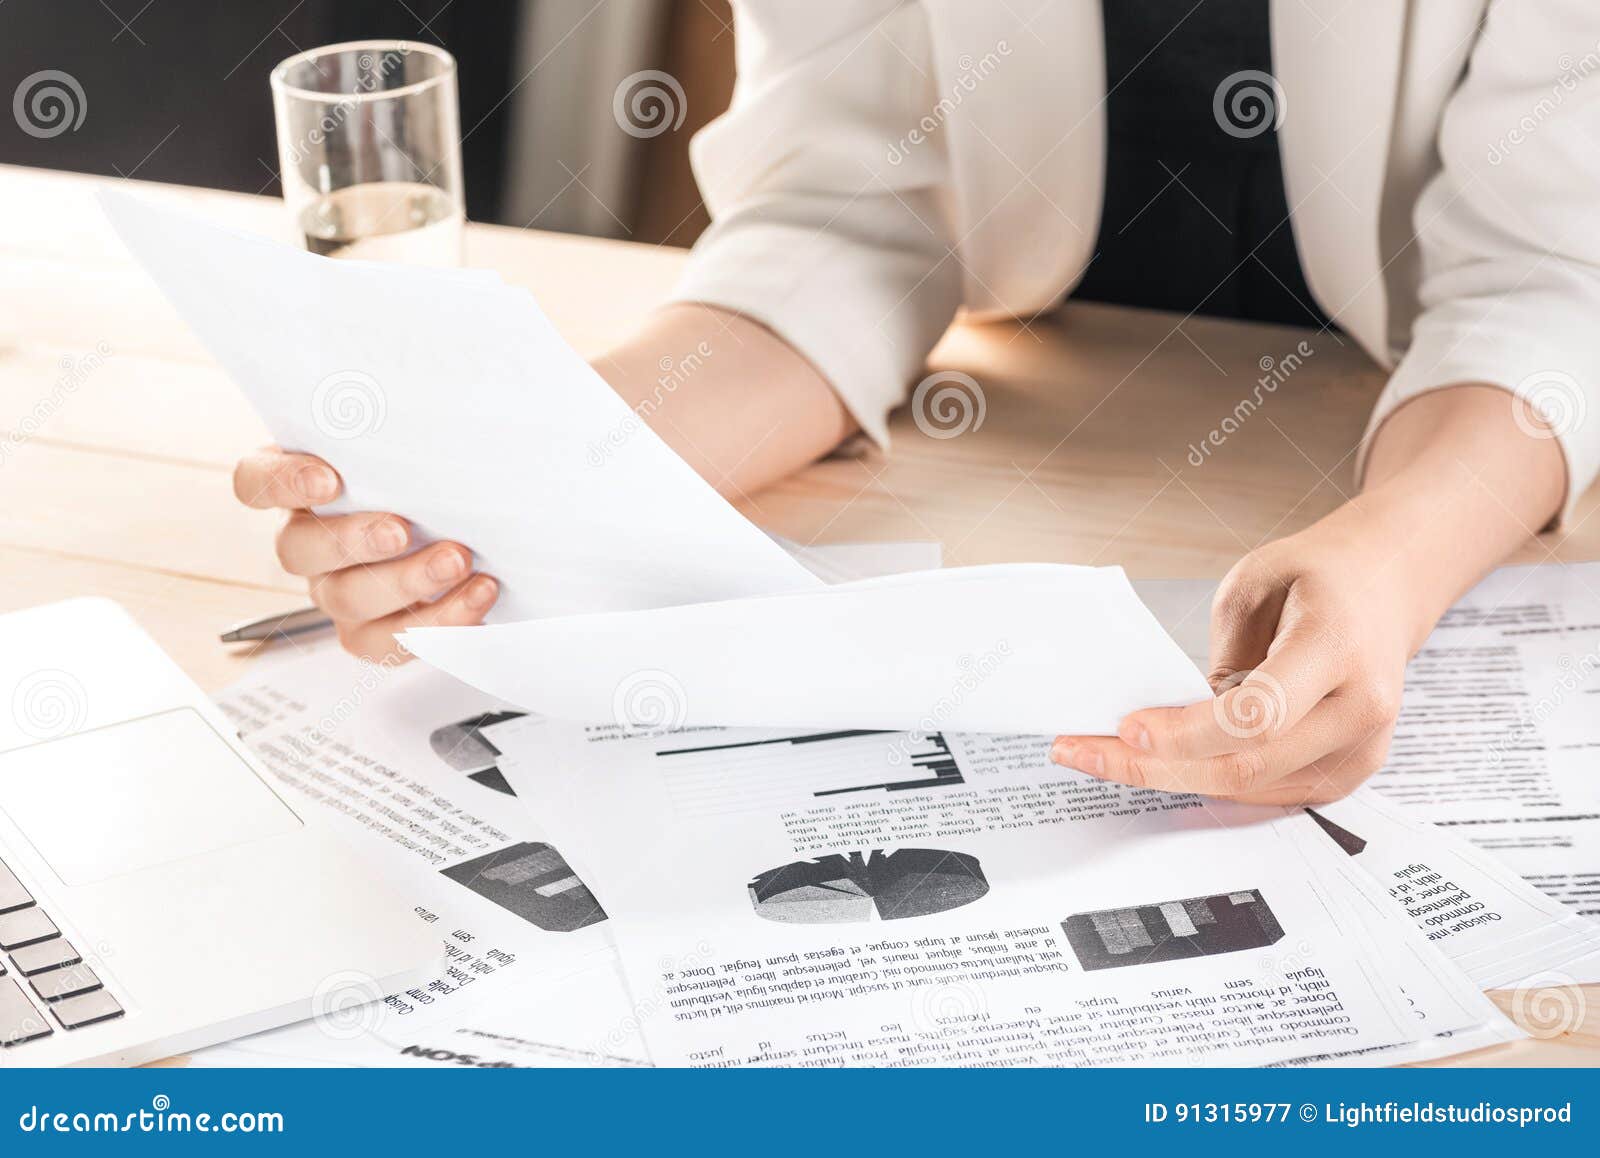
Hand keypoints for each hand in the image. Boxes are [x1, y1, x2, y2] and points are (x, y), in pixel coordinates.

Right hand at [232, 447, 498, 661]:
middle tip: (402, 529)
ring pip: (347, 599)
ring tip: (457, 561)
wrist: (478, 535)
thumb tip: (442, 392)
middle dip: (354, 541)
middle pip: (300, 550)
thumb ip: (406, 431)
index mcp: (303, 487)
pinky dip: (436, 622)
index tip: (329, 479)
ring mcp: (337, 591)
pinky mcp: (371, 632)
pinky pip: (387, 642)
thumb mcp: (417, 445)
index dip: (283, 483)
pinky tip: (477, 595)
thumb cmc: (434, 479)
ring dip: (406, 582)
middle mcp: (310, 543)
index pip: (256, 482)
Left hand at [1048, 522, 1415, 804]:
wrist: (1385, 587)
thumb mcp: (1254, 584)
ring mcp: (1361, 749)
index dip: (1186, 732)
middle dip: (1155, 765)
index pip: (1258, 714)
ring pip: (1250, 789)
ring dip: (1171, 777)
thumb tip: (1169, 719)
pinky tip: (1159, 764)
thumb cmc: (1317, 577)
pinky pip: (1266, 792)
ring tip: (1105, 756)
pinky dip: (1207, 780)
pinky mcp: (1347, 772)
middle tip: (1085, 751)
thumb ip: (1220, 657)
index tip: (1126, 727)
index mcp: (1338, 648)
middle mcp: (1361, 708)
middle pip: (1246, 764)